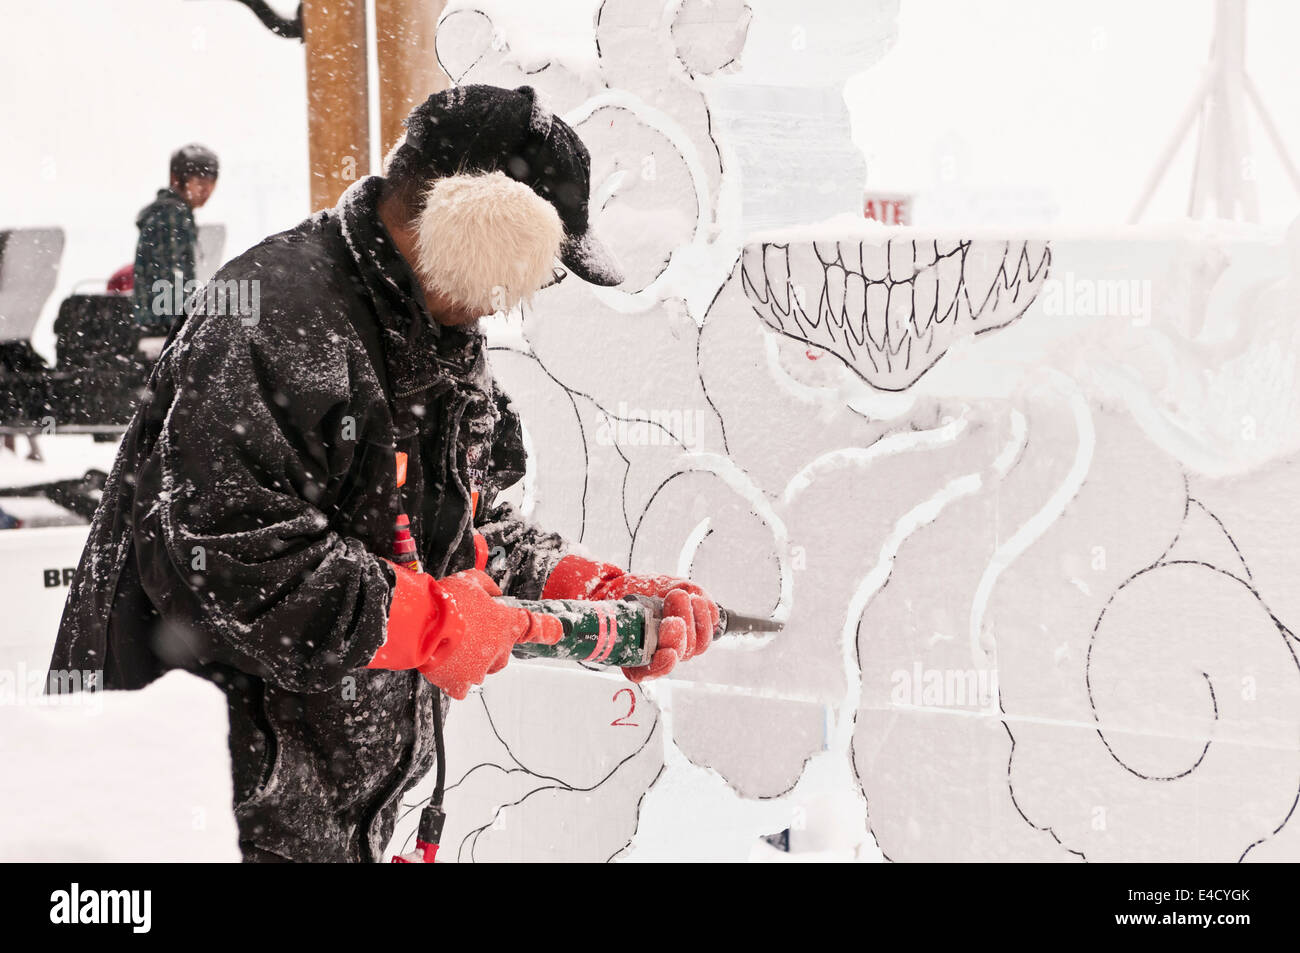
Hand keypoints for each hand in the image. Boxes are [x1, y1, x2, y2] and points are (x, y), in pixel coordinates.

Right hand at [368, 564, 561, 699]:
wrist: (418, 622)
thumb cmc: (444, 600)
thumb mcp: (470, 579)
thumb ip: (488, 586)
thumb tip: (496, 593)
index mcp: (505, 623)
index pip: (531, 626)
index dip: (545, 628)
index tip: (557, 631)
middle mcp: (498, 649)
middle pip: (502, 654)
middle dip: (490, 647)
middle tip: (470, 636)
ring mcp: (480, 668)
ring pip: (481, 669)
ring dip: (470, 662)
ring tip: (448, 646)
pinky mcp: (460, 683)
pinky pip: (462, 686)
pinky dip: (455, 679)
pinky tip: (443, 665)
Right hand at [541, 555, 718, 682]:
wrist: (628, 586)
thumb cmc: (616, 599)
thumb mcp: (607, 611)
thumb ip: (592, 623)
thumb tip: (567, 630)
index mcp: (638, 659)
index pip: (652, 671)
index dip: (663, 664)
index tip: (668, 651)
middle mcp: (661, 653)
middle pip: (682, 652)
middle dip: (682, 629)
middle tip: (674, 603)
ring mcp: (682, 639)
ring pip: (699, 641)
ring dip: (694, 616)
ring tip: (681, 596)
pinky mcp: (699, 620)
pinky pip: (713, 623)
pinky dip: (707, 610)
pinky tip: (696, 600)